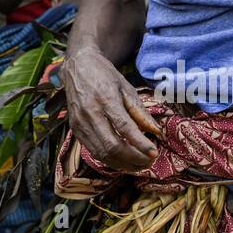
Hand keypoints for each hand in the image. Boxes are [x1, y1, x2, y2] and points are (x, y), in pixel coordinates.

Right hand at [63, 47, 161, 171]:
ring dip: (123, 164)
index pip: (124, 127)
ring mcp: (80, 123)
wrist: (77, 66)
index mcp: (106, 98)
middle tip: (149, 162)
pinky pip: (93, 151)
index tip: (154, 153)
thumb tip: (156, 131)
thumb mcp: (126, 88)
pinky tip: (123, 160)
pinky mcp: (75, 129)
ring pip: (102, 153)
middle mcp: (90, 112)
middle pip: (112, 145)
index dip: (140, 143)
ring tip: (139, 165)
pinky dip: (110, 160)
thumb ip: (140, 111)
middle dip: (134, 159)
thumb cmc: (104, 75)